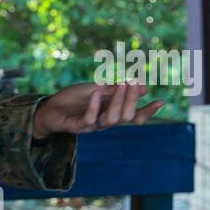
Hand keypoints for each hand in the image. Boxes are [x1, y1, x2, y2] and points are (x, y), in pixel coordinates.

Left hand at [33, 81, 163, 138]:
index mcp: (112, 112)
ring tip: (121, 84)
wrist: (49, 108)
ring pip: (112, 120)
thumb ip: (117, 89)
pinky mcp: (77, 126)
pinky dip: (95, 106)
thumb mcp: (98, 89)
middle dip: (133, 100)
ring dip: (118, 102)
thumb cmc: (73, 99)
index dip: (147, 112)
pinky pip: (90, 119)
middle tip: (134, 82)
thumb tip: (143, 86)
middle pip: (127, 117)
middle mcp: (105, 121)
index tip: (160, 101)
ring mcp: (92, 125)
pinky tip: (97, 91)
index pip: (134, 117)